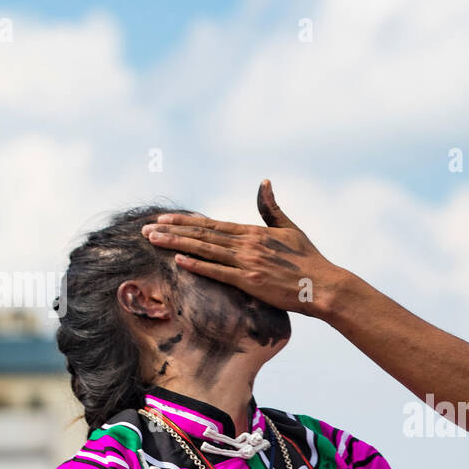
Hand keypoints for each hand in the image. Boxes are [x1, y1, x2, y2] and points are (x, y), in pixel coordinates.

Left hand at [141, 181, 343, 316]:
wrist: (323, 285)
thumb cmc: (308, 259)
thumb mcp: (289, 229)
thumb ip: (271, 207)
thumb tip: (264, 182)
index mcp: (254, 232)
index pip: (212, 224)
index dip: (185, 221)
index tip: (163, 219)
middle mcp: (247, 244)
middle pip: (202, 234)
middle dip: (171, 231)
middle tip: (146, 230)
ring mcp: (248, 262)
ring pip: (205, 250)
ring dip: (177, 244)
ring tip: (153, 241)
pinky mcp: (250, 281)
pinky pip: (219, 272)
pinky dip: (199, 265)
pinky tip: (179, 260)